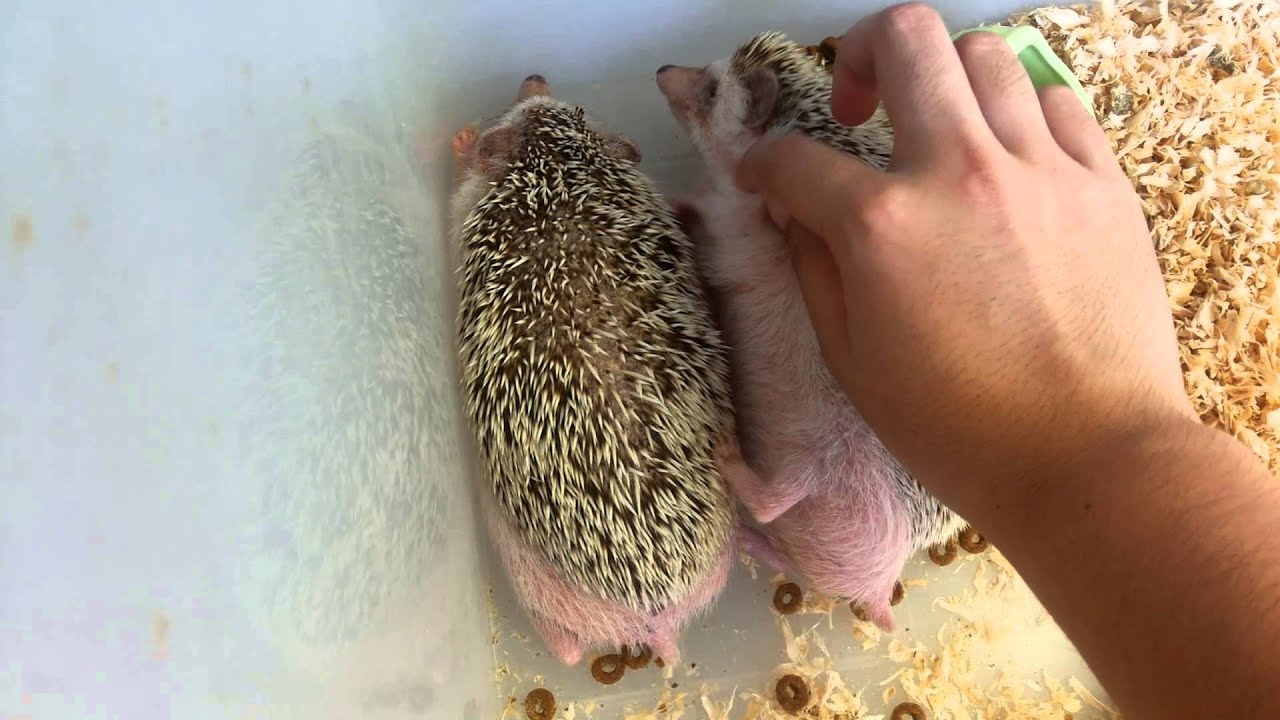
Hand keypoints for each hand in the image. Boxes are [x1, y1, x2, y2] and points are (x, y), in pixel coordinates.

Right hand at [736, 3, 1193, 511]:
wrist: (1089, 461)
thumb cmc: (956, 429)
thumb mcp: (852, 361)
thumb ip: (814, 269)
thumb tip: (793, 211)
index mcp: (882, 226)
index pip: (795, 157)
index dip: (763, 163)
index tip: (766, 177)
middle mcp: (958, 172)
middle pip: (905, 37)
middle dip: (859, 52)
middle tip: (855, 105)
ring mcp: (1040, 168)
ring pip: (986, 54)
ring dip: (943, 79)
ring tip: (937, 131)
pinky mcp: (1103, 183)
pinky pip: (1058, 101)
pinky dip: (1019, 113)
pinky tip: (1007, 160)